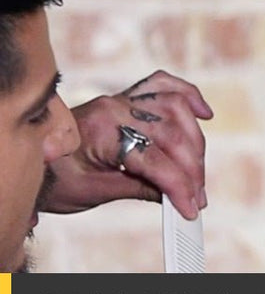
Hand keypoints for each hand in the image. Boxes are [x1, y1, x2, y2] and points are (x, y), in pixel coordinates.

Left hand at [45, 70, 212, 219]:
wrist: (32, 159)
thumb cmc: (55, 177)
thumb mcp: (93, 192)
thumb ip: (138, 189)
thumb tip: (175, 195)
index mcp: (101, 130)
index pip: (153, 159)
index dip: (178, 185)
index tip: (190, 207)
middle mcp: (115, 108)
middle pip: (171, 135)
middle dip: (192, 169)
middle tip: (198, 195)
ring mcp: (122, 100)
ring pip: (176, 110)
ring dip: (195, 142)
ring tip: (198, 170)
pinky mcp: (127, 99)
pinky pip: (163, 86)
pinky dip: (188, 97)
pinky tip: (204, 114)